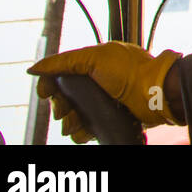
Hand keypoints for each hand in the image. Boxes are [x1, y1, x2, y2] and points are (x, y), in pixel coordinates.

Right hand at [27, 42, 182, 142]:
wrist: (156, 93)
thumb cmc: (131, 72)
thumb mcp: (95, 58)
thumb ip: (64, 62)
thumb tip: (35, 68)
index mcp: (93, 64)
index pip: (61, 75)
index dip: (50, 85)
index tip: (46, 93)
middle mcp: (97, 82)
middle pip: (65, 98)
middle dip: (60, 107)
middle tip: (65, 111)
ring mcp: (103, 101)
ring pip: (74, 116)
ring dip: (70, 122)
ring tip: (75, 123)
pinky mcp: (109, 118)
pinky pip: (87, 128)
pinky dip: (81, 132)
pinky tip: (85, 131)